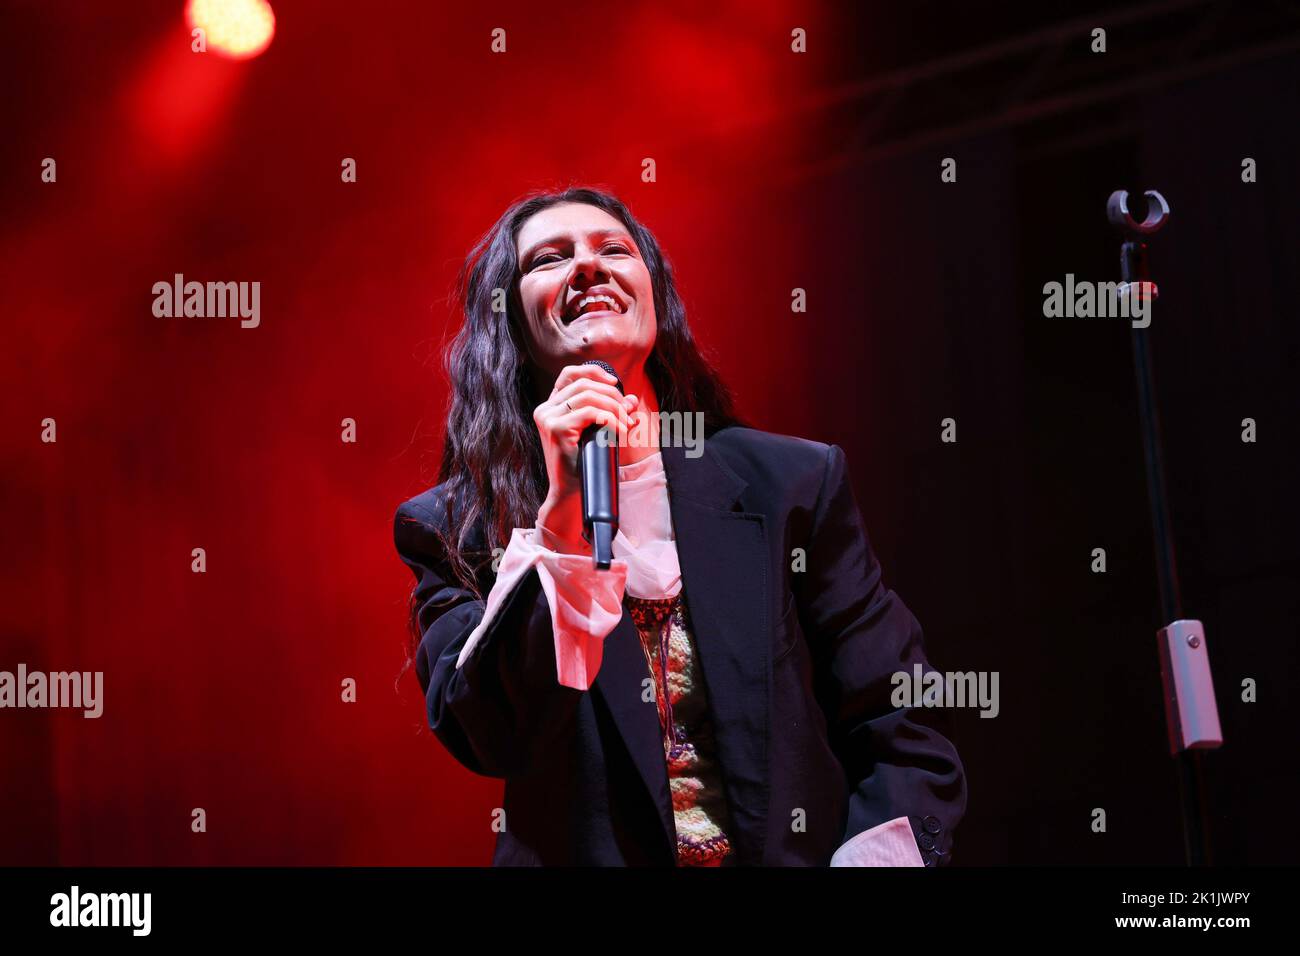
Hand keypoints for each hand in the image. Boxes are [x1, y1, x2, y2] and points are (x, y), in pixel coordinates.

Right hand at [533, 364, 638, 552]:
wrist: (571, 493)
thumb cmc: (585, 465)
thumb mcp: (600, 433)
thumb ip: (613, 414)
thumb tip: (632, 400)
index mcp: (551, 407)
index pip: (570, 374)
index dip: (594, 372)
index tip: (615, 382)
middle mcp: (545, 409)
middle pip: (584, 384)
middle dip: (612, 395)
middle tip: (627, 413)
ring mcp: (548, 418)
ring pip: (589, 396)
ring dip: (614, 408)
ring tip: (625, 424)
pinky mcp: (556, 429)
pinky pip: (590, 412)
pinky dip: (610, 418)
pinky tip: (619, 431)